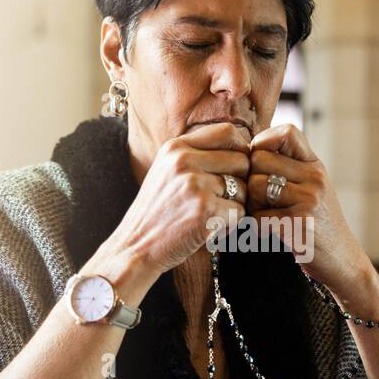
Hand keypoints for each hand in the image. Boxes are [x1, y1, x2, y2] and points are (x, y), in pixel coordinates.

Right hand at [108, 123, 250, 276]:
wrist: (135, 247)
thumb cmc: (156, 213)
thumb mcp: (166, 171)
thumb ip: (196, 154)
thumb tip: (242, 145)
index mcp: (175, 147)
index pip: (227, 132)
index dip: (240, 149)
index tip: (235, 168)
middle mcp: (184, 161)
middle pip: (241, 160)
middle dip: (241, 181)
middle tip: (223, 199)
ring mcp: (195, 185)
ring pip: (243, 188)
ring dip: (234, 205)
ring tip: (210, 215)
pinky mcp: (205, 210)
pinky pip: (239, 212)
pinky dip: (230, 224)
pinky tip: (209, 228)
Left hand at [245, 123, 370, 296]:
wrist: (343, 260)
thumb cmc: (319, 223)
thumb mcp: (313, 187)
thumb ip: (290, 166)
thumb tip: (252, 146)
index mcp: (316, 165)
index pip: (287, 131)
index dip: (263, 141)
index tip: (259, 162)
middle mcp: (314, 178)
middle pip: (259, 159)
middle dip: (250, 179)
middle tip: (259, 199)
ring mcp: (308, 200)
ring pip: (255, 186)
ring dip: (251, 204)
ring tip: (264, 215)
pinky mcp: (298, 225)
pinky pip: (257, 217)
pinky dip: (255, 227)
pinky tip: (267, 233)